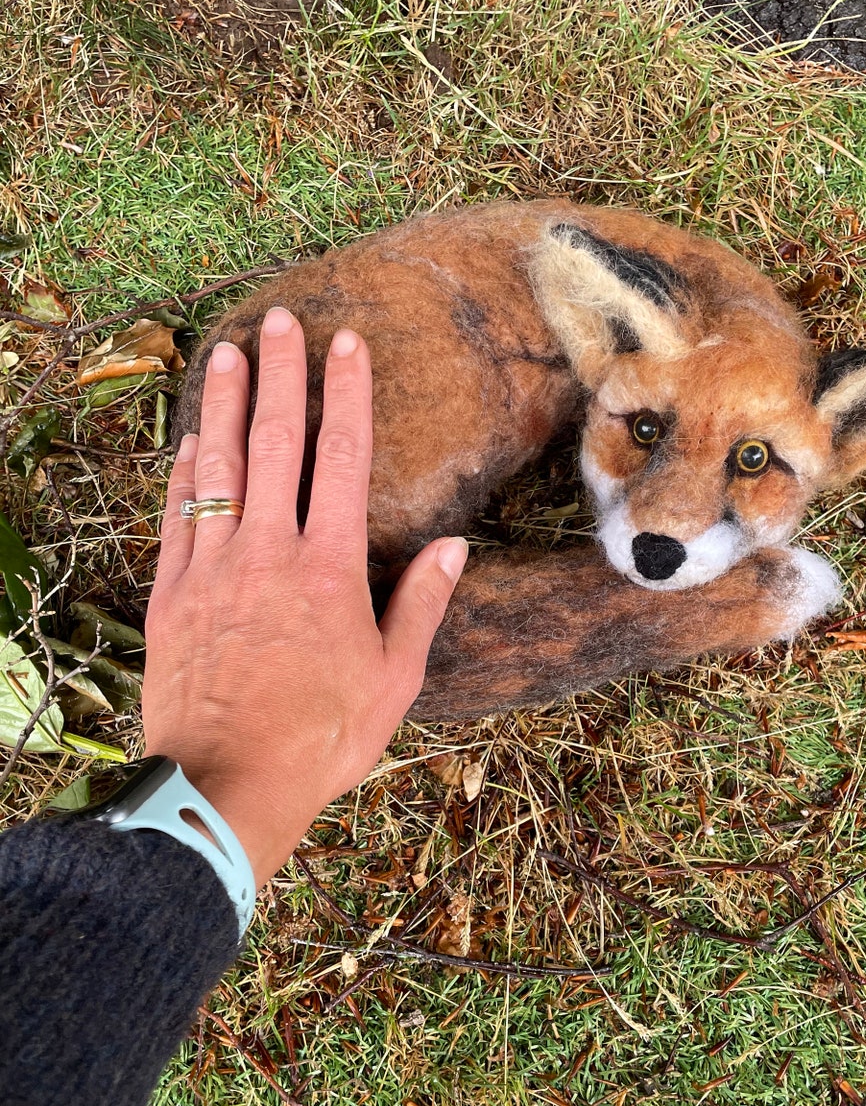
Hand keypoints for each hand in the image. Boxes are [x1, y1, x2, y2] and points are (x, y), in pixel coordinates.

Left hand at [142, 307, 467, 886]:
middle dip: (280, 375)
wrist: (227, 785)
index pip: (340, 459)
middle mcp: (268, 552)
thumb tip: (453, 548)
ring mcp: (212, 569)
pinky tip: (188, 441)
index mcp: (329, 568)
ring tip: (226, 354)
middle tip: (280, 320)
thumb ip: (419, 606)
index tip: (347, 344)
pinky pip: (177, 518)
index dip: (345, 394)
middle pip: (275, 444)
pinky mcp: (171, 596)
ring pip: (219, 468)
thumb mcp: (394, 679)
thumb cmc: (322, 738)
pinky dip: (184, 472)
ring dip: (224, 406)